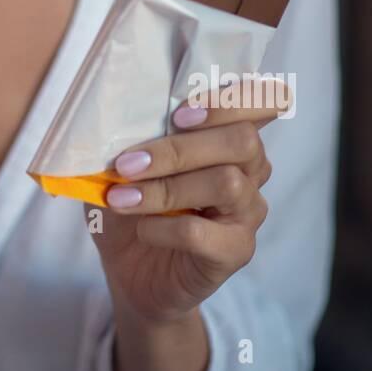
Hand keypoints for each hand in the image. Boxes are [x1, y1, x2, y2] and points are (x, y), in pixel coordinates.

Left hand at [85, 74, 289, 325]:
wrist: (132, 271)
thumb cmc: (133, 204)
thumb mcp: (123, 162)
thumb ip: (130, 135)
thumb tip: (107, 115)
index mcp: (229, 136)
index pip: (264, 100)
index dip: (232, 99)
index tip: (180, 112)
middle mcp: (250, 171)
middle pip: (243, 140)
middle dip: (180, 147)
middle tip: (128, 162)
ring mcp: (247, 213)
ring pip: (227, 183)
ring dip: (166, 188)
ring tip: (122, 197)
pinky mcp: (235, 252)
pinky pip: (204, 232)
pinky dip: (163, 227)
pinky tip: (141, 228)